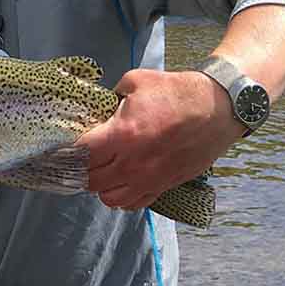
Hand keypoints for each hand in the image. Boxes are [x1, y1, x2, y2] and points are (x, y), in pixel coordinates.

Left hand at [78, 69, 244, 212]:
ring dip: (101, 186)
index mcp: (122, 135)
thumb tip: (99, 109)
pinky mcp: (164, 185)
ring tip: (103, 170)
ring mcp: (149, 178)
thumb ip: (111, 97)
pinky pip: (133, 203)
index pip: (81, 153)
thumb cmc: (178, 92)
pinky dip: (122, 197)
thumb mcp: (136, 82)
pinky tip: (122, 182)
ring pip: (109, 198)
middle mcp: (133, 163)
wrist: (218, 108)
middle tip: (83, 158)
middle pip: (90, 180)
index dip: (69, 150)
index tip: (66, 145)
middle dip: (82, 169)